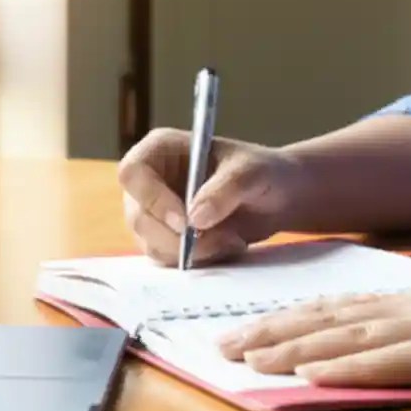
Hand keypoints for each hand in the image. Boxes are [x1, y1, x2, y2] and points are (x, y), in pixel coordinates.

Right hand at [118, 128, 308, 265]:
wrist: (276, 198)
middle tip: (218, 241)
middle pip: (138, 216)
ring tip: (231, 241)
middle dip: (177, 237)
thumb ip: (225, 190)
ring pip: (151, 243)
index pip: (133, 173)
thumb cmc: (263, 172)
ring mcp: (153, 212)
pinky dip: (196, 260)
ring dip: (191, 252)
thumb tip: (195, 219)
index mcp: (161, 150)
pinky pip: (166, 258)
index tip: (185, 223)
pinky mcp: (164, 238)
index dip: (152, 199)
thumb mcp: (252, 173)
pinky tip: (224, 247)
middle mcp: (149, 181)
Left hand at [217, 290, 410, 410]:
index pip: (330, 309)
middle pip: (332, 316)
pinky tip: (322, 372)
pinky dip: (360, 365)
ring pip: (359, 333)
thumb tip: (331, 365)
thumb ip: (394, 352)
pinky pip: (408, 358)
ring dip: (301, 347)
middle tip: (222, 347)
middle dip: (272, 332)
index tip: (234, 333)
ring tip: (255, 359)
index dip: (279, 320)